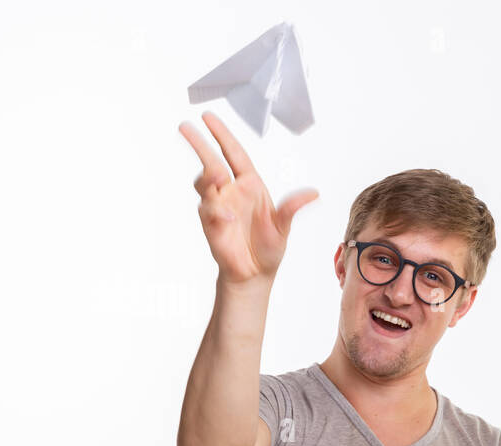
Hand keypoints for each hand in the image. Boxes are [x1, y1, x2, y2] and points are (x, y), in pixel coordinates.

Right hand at [177, 111, 317, 284]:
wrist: (255, 273)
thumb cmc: (269, 247)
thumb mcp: (284, 226)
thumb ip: (292, 208)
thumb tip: (314, 193)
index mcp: (250, 185)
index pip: (234, 154)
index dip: (222, 135)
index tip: (207, 117)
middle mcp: (231, 191)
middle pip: (211, 161)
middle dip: (198, 144)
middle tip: (186, 126)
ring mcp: (218, 205)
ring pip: (204, 182)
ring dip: (208, 177)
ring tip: (218, 175)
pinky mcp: (210, 222)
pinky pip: (209, 210)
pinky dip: (217, 211)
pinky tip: (229, 220)